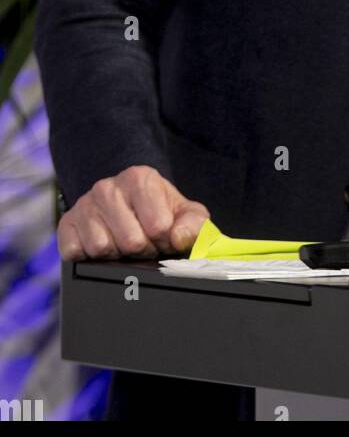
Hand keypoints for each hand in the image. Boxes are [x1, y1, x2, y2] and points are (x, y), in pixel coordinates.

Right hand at [56, 166, 209, 260]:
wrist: (126, 208)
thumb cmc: (159, 212)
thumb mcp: (186, 214)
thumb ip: (195, 225)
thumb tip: (179, 237)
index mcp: (139, 178)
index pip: (158, 226)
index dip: (164, 240)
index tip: (163, 235)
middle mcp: (107, 187)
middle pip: (131, 241)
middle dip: (142, 250)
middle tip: (144, 243)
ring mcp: (84, 205)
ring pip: (102, 248)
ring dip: (117, 255)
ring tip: (123, 244)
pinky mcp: (66, 224)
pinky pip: (76, 253)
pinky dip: (91, 258)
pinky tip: (102, 245)